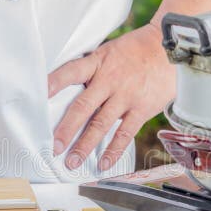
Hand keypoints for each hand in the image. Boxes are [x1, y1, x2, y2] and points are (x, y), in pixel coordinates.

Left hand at [48, 23, 175, 170]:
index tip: (39, 96)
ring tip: (73, 161)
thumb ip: (93, 70)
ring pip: (101, 124)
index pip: (71, 71)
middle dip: (66, 129)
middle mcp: (110, 80)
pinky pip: (125, 133)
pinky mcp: (142, 108)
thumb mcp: (110, 51)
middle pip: (83, 106)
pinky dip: (113, 150)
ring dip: (85, 145)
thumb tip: (71, 89)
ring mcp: (126, 95)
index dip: (54, 83)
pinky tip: (104, 163)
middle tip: (54, 147)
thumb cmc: (137, 50)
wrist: (171, 48)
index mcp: (98, 62)